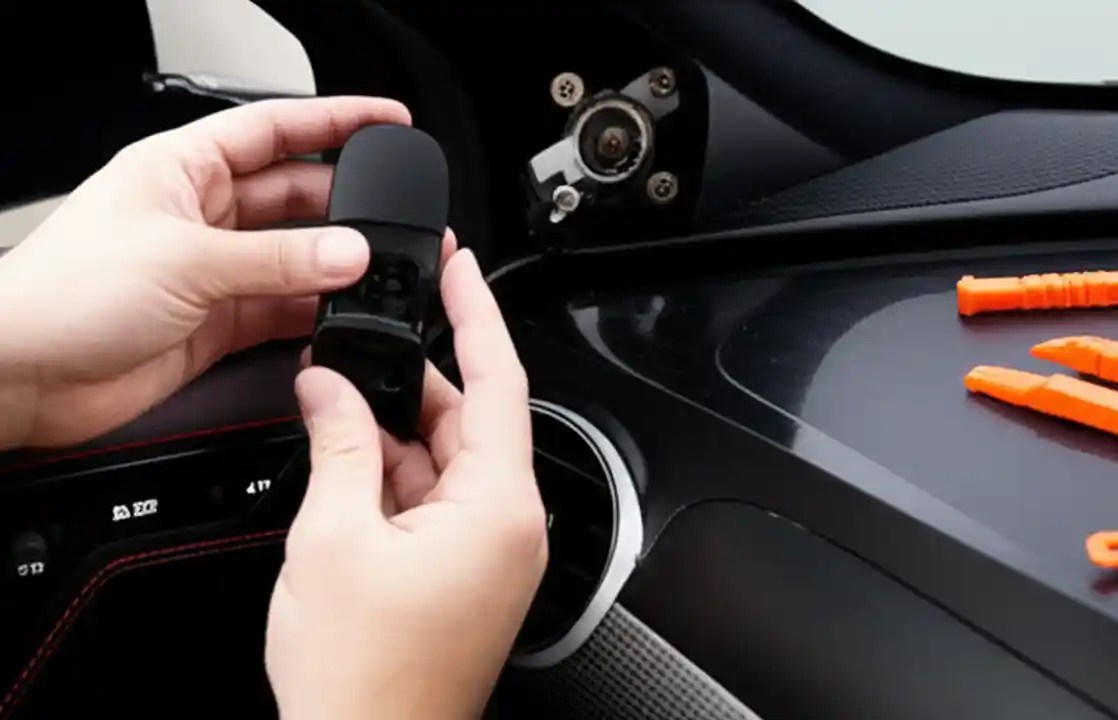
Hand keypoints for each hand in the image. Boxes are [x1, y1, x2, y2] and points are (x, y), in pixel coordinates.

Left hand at [0, 96, 428, 448]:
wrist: (21, 376)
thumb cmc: (64, 294)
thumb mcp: (185, 259)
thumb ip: (277, 259)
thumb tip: (349, 252)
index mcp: (182, 168)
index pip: (274, 129)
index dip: (335, 121)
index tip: (388, 121)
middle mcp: (200, 215)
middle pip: (294, 196)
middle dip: (347, 205)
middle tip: (397, 218)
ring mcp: (210, 271)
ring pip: (294, 258)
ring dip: (334, 267)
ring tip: (378, 273)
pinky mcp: (215, 323)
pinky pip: (281, 310)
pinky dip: (312, 315)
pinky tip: (339, 316)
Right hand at [266, 248, 546, 719]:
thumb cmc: (364, 680)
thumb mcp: (335, 536)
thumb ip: (339, 443)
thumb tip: (329, 386)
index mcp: (500, 508)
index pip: (501, 381)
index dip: (477, 314)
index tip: (461, 266)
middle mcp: (510, 528)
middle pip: (471, 420)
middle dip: (414, 382)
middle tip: (358, 349)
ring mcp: (490, 553)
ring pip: (448, 460)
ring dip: (395, 434)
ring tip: (337, 411)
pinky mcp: (466, 575)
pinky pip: (438, 501)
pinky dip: (396, 477)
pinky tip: (348, 465)